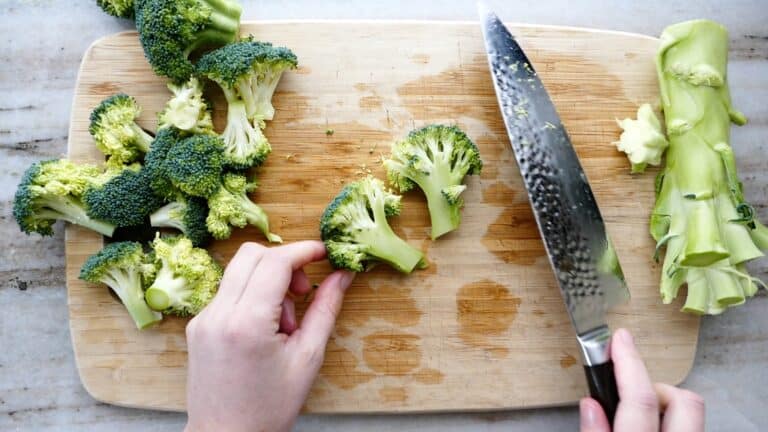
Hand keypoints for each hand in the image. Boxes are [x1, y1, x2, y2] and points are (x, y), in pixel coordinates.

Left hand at [184, 241, 354, 431]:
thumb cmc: (269, 408)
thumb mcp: (308, 357)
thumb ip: (326, 309)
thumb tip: (342, 275)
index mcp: (246, 324)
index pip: (275, 262)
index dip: (303, 251)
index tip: (323, 253)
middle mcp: (218, 314)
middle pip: (251, 255)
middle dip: (284, 262)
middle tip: (302, 292)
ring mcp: (203, 318)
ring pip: (238, 271)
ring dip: (267, 281)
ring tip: (282, 324)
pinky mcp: (197, 325)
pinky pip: (228, 292)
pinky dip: (251, 297)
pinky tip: (264, 331)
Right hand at [580, 328, 704, 431]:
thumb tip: (591, 404)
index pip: (640, 399)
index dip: (628, 364)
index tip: (620, 340)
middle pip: (687, 400)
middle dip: (659, 387)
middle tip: (632, 390)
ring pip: (691, 413)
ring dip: (664, 404)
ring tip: (637, 415)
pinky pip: (688, 426)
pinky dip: (669, 419)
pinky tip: (649, 427)